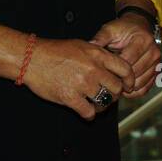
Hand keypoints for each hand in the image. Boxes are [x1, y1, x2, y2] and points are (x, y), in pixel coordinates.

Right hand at [21, 37, 135, 119]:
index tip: (128, 86)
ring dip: (102, 105)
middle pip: (117, 88)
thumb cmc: (55, 51)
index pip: (125, 69)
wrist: (32, 58)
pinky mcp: (70, 98)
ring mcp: (82, 84)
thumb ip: (99, 56)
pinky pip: (89, 112)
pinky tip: (85, 111)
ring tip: (96, 104)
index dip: (129, 80)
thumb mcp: (82, 46)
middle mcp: (93, 69)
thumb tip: (114, 67)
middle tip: (108, 96)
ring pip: (105, 101)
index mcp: (98, 55)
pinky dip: (89, 114)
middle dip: (115, 94)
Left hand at [90, 15, 160, 100]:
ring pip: (140, 84)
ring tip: (114, 85)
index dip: (113, 69)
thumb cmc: (124, 28)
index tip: (102, 72)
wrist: (139, 26)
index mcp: (142, 40)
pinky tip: (124, 90)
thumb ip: (100, 38)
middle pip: (134, 74)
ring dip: (126, 88)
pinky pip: (146, 88)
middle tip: (106, 81)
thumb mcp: (110, 29)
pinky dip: (134, 92)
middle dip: (119, 80)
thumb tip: (89, 46)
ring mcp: (156, 63)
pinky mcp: (157, 71)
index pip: (127, 62)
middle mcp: (153, 52)